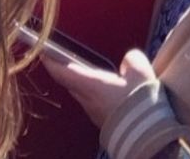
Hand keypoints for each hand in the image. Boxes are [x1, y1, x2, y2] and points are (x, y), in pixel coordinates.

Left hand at [41, 47, 155, 129]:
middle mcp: (88, 101)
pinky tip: (105, 89)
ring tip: (87, 71)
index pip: (64, 73)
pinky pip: (92, 102)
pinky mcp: (102, 121)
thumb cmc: (139, 104)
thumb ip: (131, 60)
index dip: (51, 62)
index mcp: (92, 86)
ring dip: (80, 82)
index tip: (43, 52)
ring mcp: (94, 113)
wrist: (146, 136)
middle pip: (70, 83)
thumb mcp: (140, 72)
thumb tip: (128, 60)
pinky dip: (92, 92)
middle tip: (64, 57)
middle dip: (65, 70)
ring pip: (81, 94)